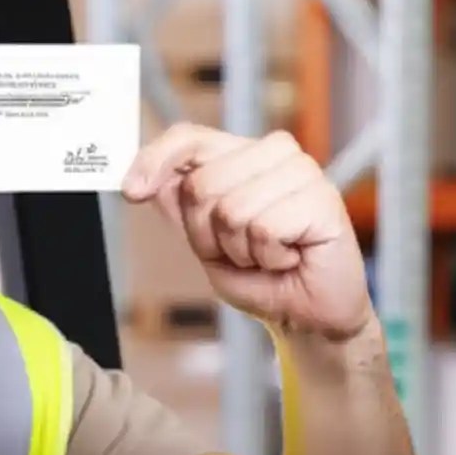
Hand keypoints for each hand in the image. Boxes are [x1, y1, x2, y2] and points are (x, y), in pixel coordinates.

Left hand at [122, 123, 371, 339]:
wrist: (306, 316)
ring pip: (232, 209)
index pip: (189, 138)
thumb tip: (146, 180)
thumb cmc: (260, 275)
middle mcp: (274, 153)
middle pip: (202, 183)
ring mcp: (303, 172)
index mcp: (243, 154)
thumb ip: (181, 206)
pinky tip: (290, 258)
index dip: (155, 160)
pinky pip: (265, 229)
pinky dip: (267, 257)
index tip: (131, 191)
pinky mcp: (323, 199)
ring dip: (240, 249)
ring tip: (268, 256)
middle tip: (240, 251)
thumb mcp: (205, 240)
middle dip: (208, 233)